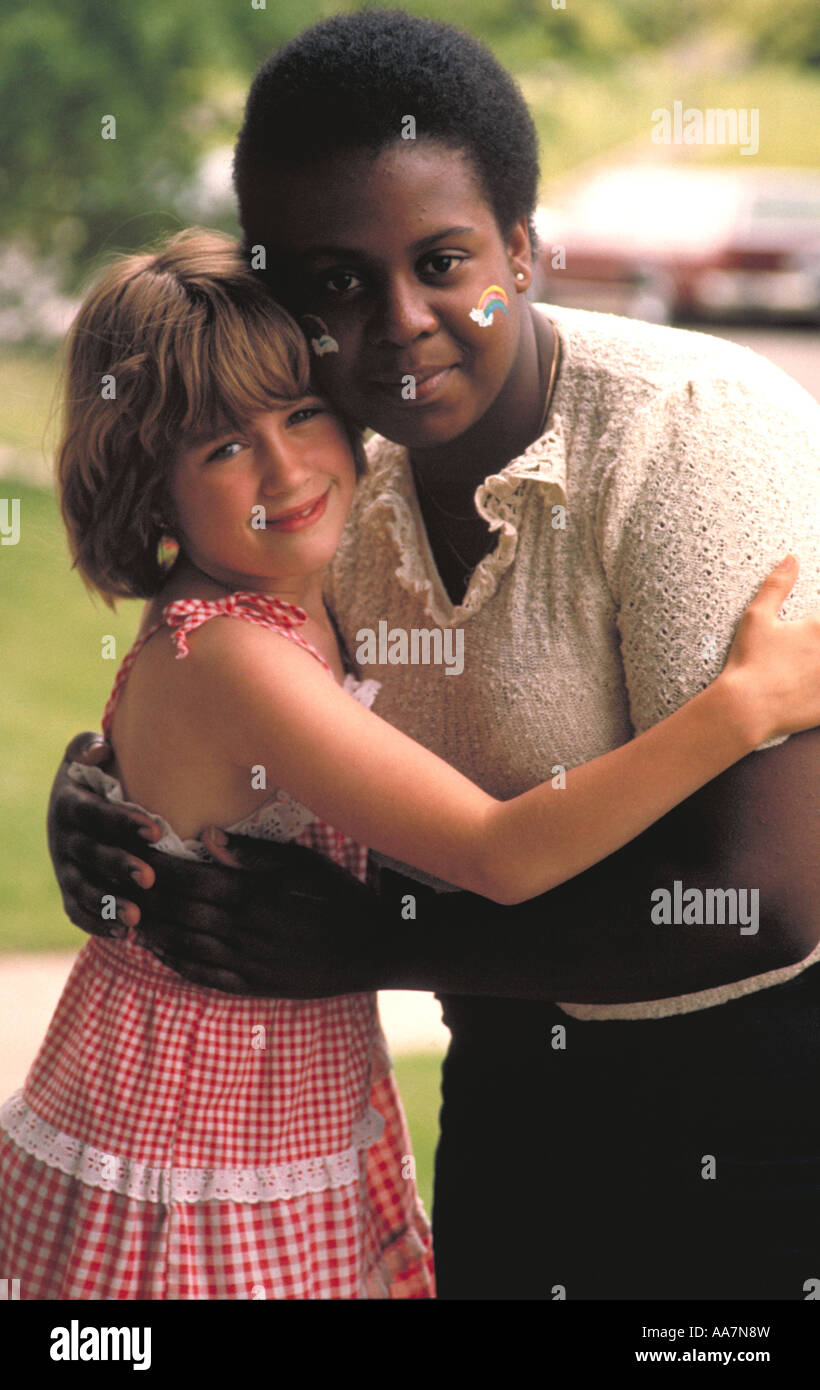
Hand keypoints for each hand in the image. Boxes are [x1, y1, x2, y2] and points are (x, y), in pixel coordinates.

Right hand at [47, 732, 160, 937]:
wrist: (77, 805)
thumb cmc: (95, 774)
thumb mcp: (86, 753)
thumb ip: (89, 746)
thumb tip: (99, 750)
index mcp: (70, 803)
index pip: (94, 813)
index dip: (122, 821)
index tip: (156, 829)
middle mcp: (64, 838)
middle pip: (89, 854)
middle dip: (118, 866)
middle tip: (149, 877)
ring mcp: (65, 868)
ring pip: (83, 889)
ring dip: (108, 903)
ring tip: (136, 918)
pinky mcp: (69, 892)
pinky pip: (78, 912)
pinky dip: (99, 924)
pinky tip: (126, 935)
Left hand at [129, 833, 389, 997]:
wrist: (375, 947)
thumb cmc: (341, 895)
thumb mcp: (305, 863)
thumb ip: (254, 852)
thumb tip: (206, 836)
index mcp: (255, 893)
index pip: (191, 877)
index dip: (158, 866)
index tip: (135, 851)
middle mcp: (246, 928)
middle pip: (180, 911)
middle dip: (146, 896)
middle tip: (119, 882)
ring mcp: (249, 960)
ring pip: (185, 945)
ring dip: (153, 930)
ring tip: (127, 915)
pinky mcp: (256, 985)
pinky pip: (205, 976)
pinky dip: (176, 963)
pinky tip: (159, 951)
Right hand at [721, 556, 819, 743]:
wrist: (746, 709)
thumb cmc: (749, 662)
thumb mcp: (757, 618)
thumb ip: (776, 586)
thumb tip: (791, 559)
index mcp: (818, 628)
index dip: (818, 623)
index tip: (812, 628)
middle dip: (817, 643)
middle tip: (807, 650)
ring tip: (811, 668)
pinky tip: (812, 689)